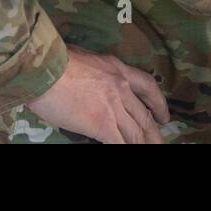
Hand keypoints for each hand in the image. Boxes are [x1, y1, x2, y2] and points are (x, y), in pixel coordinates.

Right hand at [26, 44, 170, 143]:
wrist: (46, 68)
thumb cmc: (57, 60)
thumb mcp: (87, 57)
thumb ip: (98, 71)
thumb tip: (95, 81)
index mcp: (117, 68)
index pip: (147, 85)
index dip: (158, 103)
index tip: (163, 116)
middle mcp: (121, 87)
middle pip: (144, 115)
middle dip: (154, 133)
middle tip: (160, 143)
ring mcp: (113, 107)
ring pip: (136, 132)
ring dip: (143, 144)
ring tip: (151, 150)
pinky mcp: (102, 124)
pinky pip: (119, 143)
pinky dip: (126, 149)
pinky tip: (126, 152)